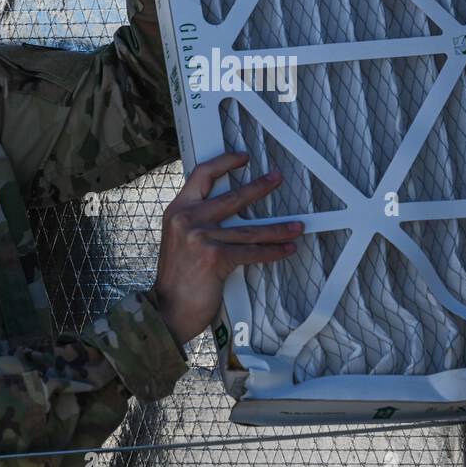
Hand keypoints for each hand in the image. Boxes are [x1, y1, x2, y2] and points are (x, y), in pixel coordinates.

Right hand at [154, 152, 302, 344]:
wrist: (168, 308)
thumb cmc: (177, 277)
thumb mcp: (179, 239)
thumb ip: (196, 221)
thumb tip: (226, 207)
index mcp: (178, 210)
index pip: (201, 174)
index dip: (224, 162)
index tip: (243, 157)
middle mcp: (188, 220)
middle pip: (232, 198)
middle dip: (260, 187)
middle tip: (276, 179)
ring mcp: (201, 238)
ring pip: (249, 230)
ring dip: (278, 228)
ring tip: (297, 226)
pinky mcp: (215, 257)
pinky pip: (251, 252)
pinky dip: (272, 252)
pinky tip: (286, 249)